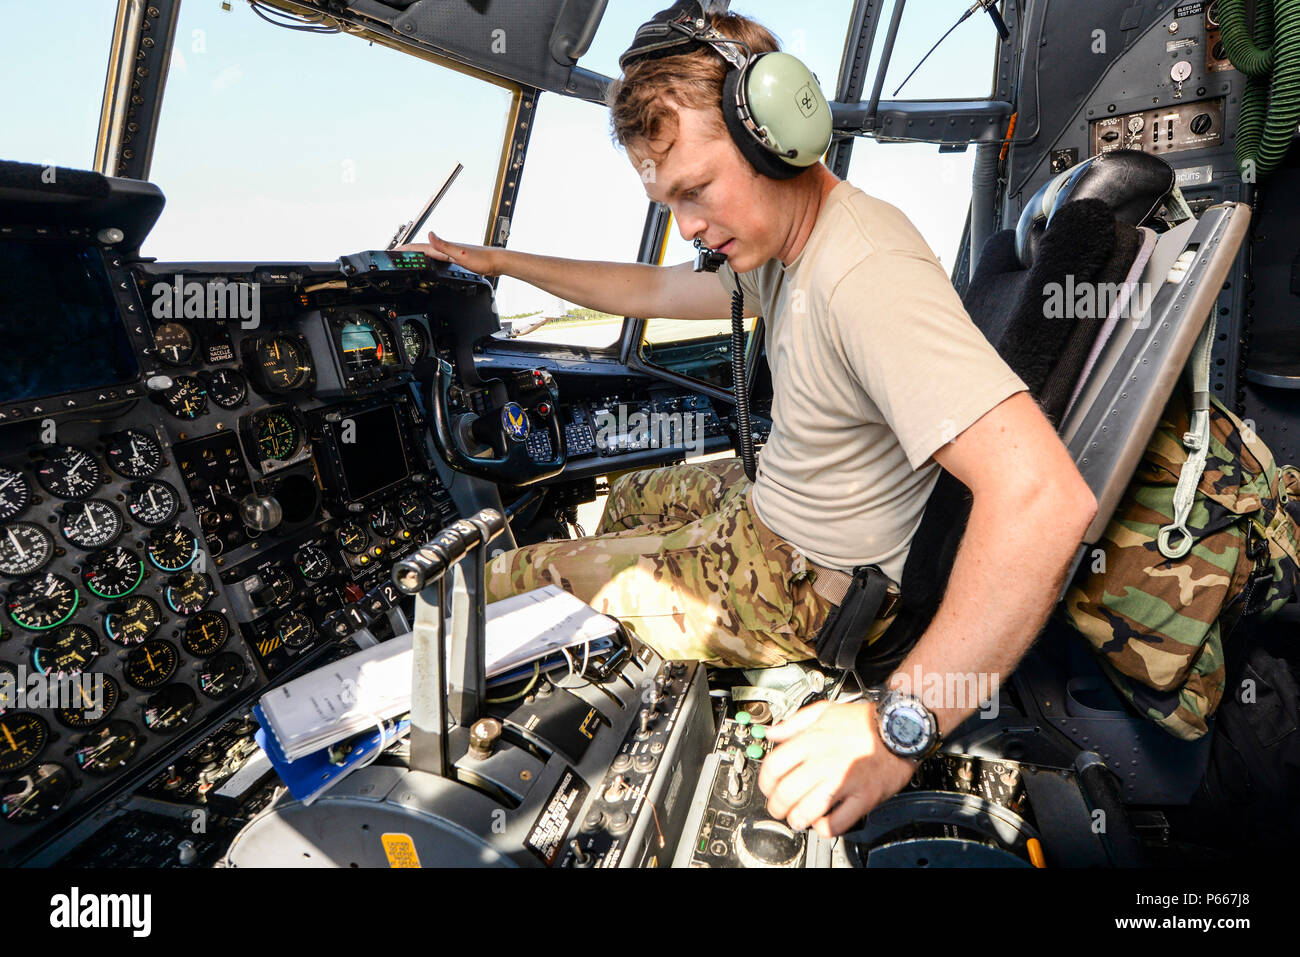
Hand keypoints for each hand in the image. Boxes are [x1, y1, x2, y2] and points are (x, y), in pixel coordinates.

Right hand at [395, 231, 502, 276]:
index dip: (405, 250)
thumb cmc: (483, 260)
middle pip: (422, 250)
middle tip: (394, 255)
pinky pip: (438, 260)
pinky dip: (429, 261)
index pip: (420, 247)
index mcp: (444, 248)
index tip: (392, 251)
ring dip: (417, 256)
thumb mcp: (460, 254)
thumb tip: (429, 233)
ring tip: (407, 259)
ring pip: (429, 254)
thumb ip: (443, 245)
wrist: (498, 262)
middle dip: (407, 252)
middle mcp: (446, 249)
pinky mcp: (457, 260)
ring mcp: (451, 254)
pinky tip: (431, 264)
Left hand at [757, 699, 916, 837]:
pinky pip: (838, 822)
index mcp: (812, 740)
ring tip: (797, 818)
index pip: (774, 767)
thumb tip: (771, 733)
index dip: (765, 782)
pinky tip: (824, 822)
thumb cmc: (864, 721)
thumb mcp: (825, 710)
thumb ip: (794, 722)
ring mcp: (845, 780)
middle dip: (777, 806)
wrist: (902, 728)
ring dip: (797, 819)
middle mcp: (824, 761)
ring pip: (808, 810)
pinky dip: (826, 828)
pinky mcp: (864, 796)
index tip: (768, 787)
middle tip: (779, 809)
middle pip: (786, 793)